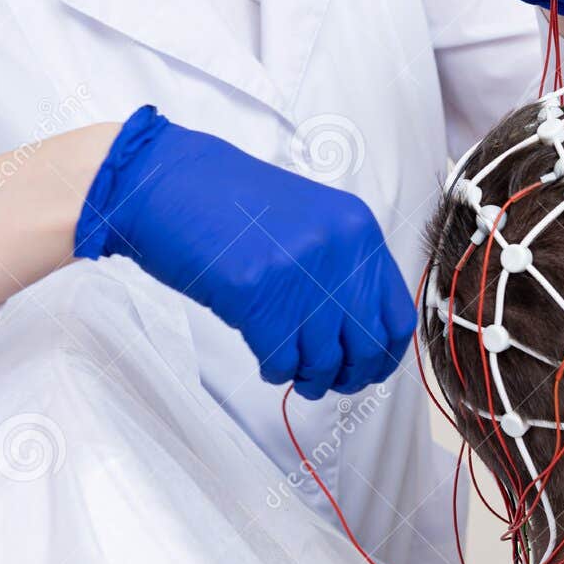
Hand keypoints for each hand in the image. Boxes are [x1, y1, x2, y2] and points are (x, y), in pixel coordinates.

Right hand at [75, 107, 416, 398]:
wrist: (165, 182)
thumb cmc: (229, 204)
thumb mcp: (312, 222)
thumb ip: (344, 269)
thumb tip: (362, 333)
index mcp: (359, 231)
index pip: (398, 316)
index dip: (386, 355)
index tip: (372, 369)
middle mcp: (339, 251)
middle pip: (368, 345)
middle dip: (352, 375)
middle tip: (333, 382)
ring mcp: (299, 271)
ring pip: (324, 359)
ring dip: (310, 378)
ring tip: (296, 374)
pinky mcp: (256, 292)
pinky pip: (282, 359)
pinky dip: (276, 371)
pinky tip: (268, 361)